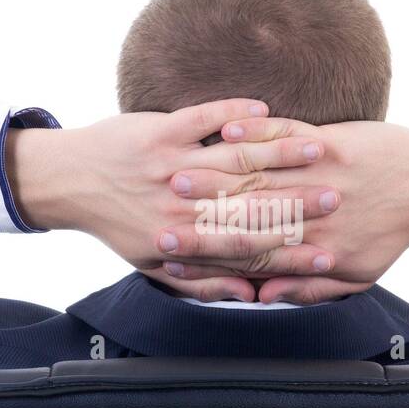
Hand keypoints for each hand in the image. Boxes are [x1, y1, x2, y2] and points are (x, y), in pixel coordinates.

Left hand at [5, 100, 342, 301]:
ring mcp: (169, 165)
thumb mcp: (156, 267)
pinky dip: (234, 113)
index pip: (248, 253)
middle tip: (340, 200)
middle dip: (299, 204)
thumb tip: (252, 299)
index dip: (292, 257)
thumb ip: (205, 284)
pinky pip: (203, 118)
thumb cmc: (118, 224)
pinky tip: (262, 108)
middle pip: (251, 207)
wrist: (68, 181)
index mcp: (184, 243)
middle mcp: (179, 207)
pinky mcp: (158, 131)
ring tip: (320, 151)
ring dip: (279, 154)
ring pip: (234, 161)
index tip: (330, 255)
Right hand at [160, 117, 408, 302]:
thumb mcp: (357, 273)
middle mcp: (315, 214)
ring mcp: (321, 175)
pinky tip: (226, 130)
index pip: (250, 252)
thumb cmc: (391, 231)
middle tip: (159, 209)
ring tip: (178, 170)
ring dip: (216, 172)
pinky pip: (286, 134)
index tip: (167, 251)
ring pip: (261, 173)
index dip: (206, 252)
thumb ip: (310, 288)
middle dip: (198, 209)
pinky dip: (255, 131)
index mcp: (316, 248)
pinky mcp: (331, 142)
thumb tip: (262, 298)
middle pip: (246, 211)